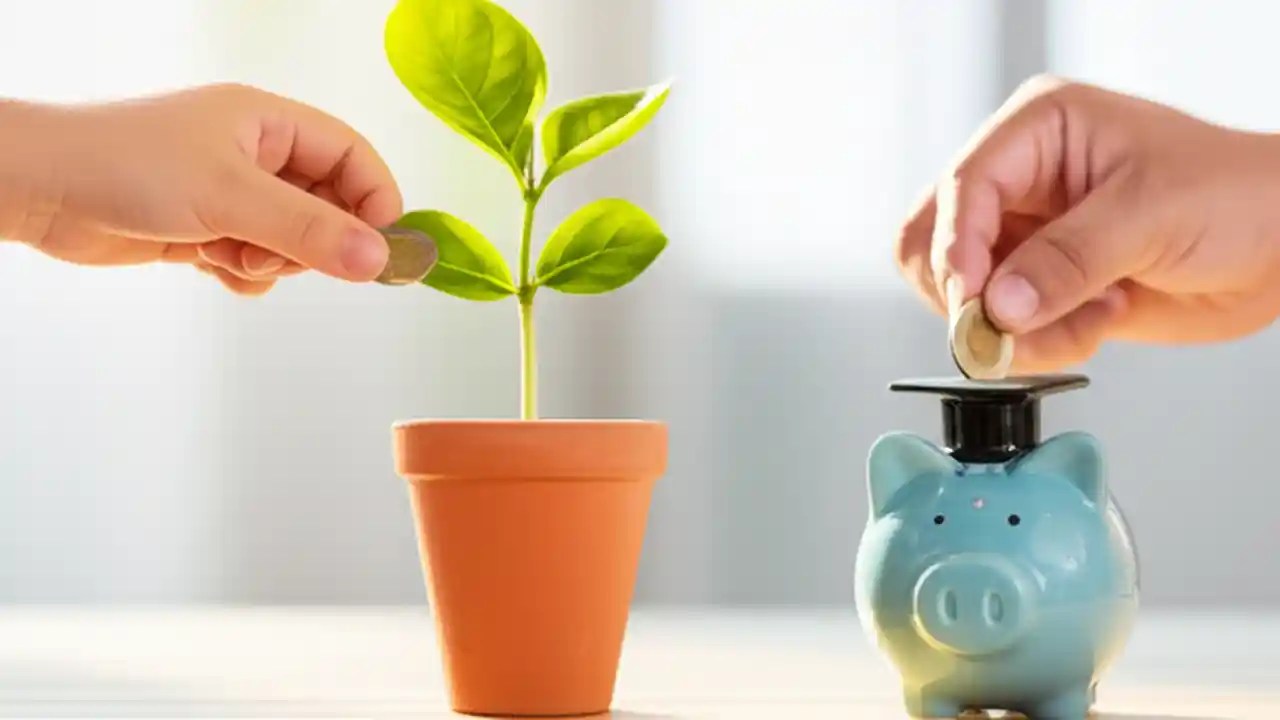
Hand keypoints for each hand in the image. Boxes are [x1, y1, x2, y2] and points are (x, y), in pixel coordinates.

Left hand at [0, 83, 399, 295]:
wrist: (39, 190)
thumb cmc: (127, 167)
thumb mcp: (230, 196)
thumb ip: (310, 230)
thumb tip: (380, 260)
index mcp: (268, 122)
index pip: (352, 156)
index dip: (374, 200)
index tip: (379, 249)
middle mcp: (255, 153)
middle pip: (327, 204)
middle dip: (312, 240)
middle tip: (282, 255)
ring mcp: (230, 192)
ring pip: (292, 239)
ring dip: (273, 260)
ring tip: (229, 255)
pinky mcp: (205, 227)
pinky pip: (256, 258)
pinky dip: (244, 271)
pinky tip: (210, 266)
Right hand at [897, 76, 1279, 372]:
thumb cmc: (1239, 194)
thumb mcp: (1150, 213)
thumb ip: (1068, 260)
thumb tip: (999, 304)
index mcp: (1037, 132)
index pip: (965, 186)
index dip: (959, 245)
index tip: (972, 298)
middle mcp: (1020, 183)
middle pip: (934, 242)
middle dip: (969, 294)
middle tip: (1008, 327)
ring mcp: (1026, 237)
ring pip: (961, 296)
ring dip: (1015, 326)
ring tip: (1085, 317)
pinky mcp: (1041, 287)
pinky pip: (1003, 330)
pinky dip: (1040, 343)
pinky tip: (1100, 320)